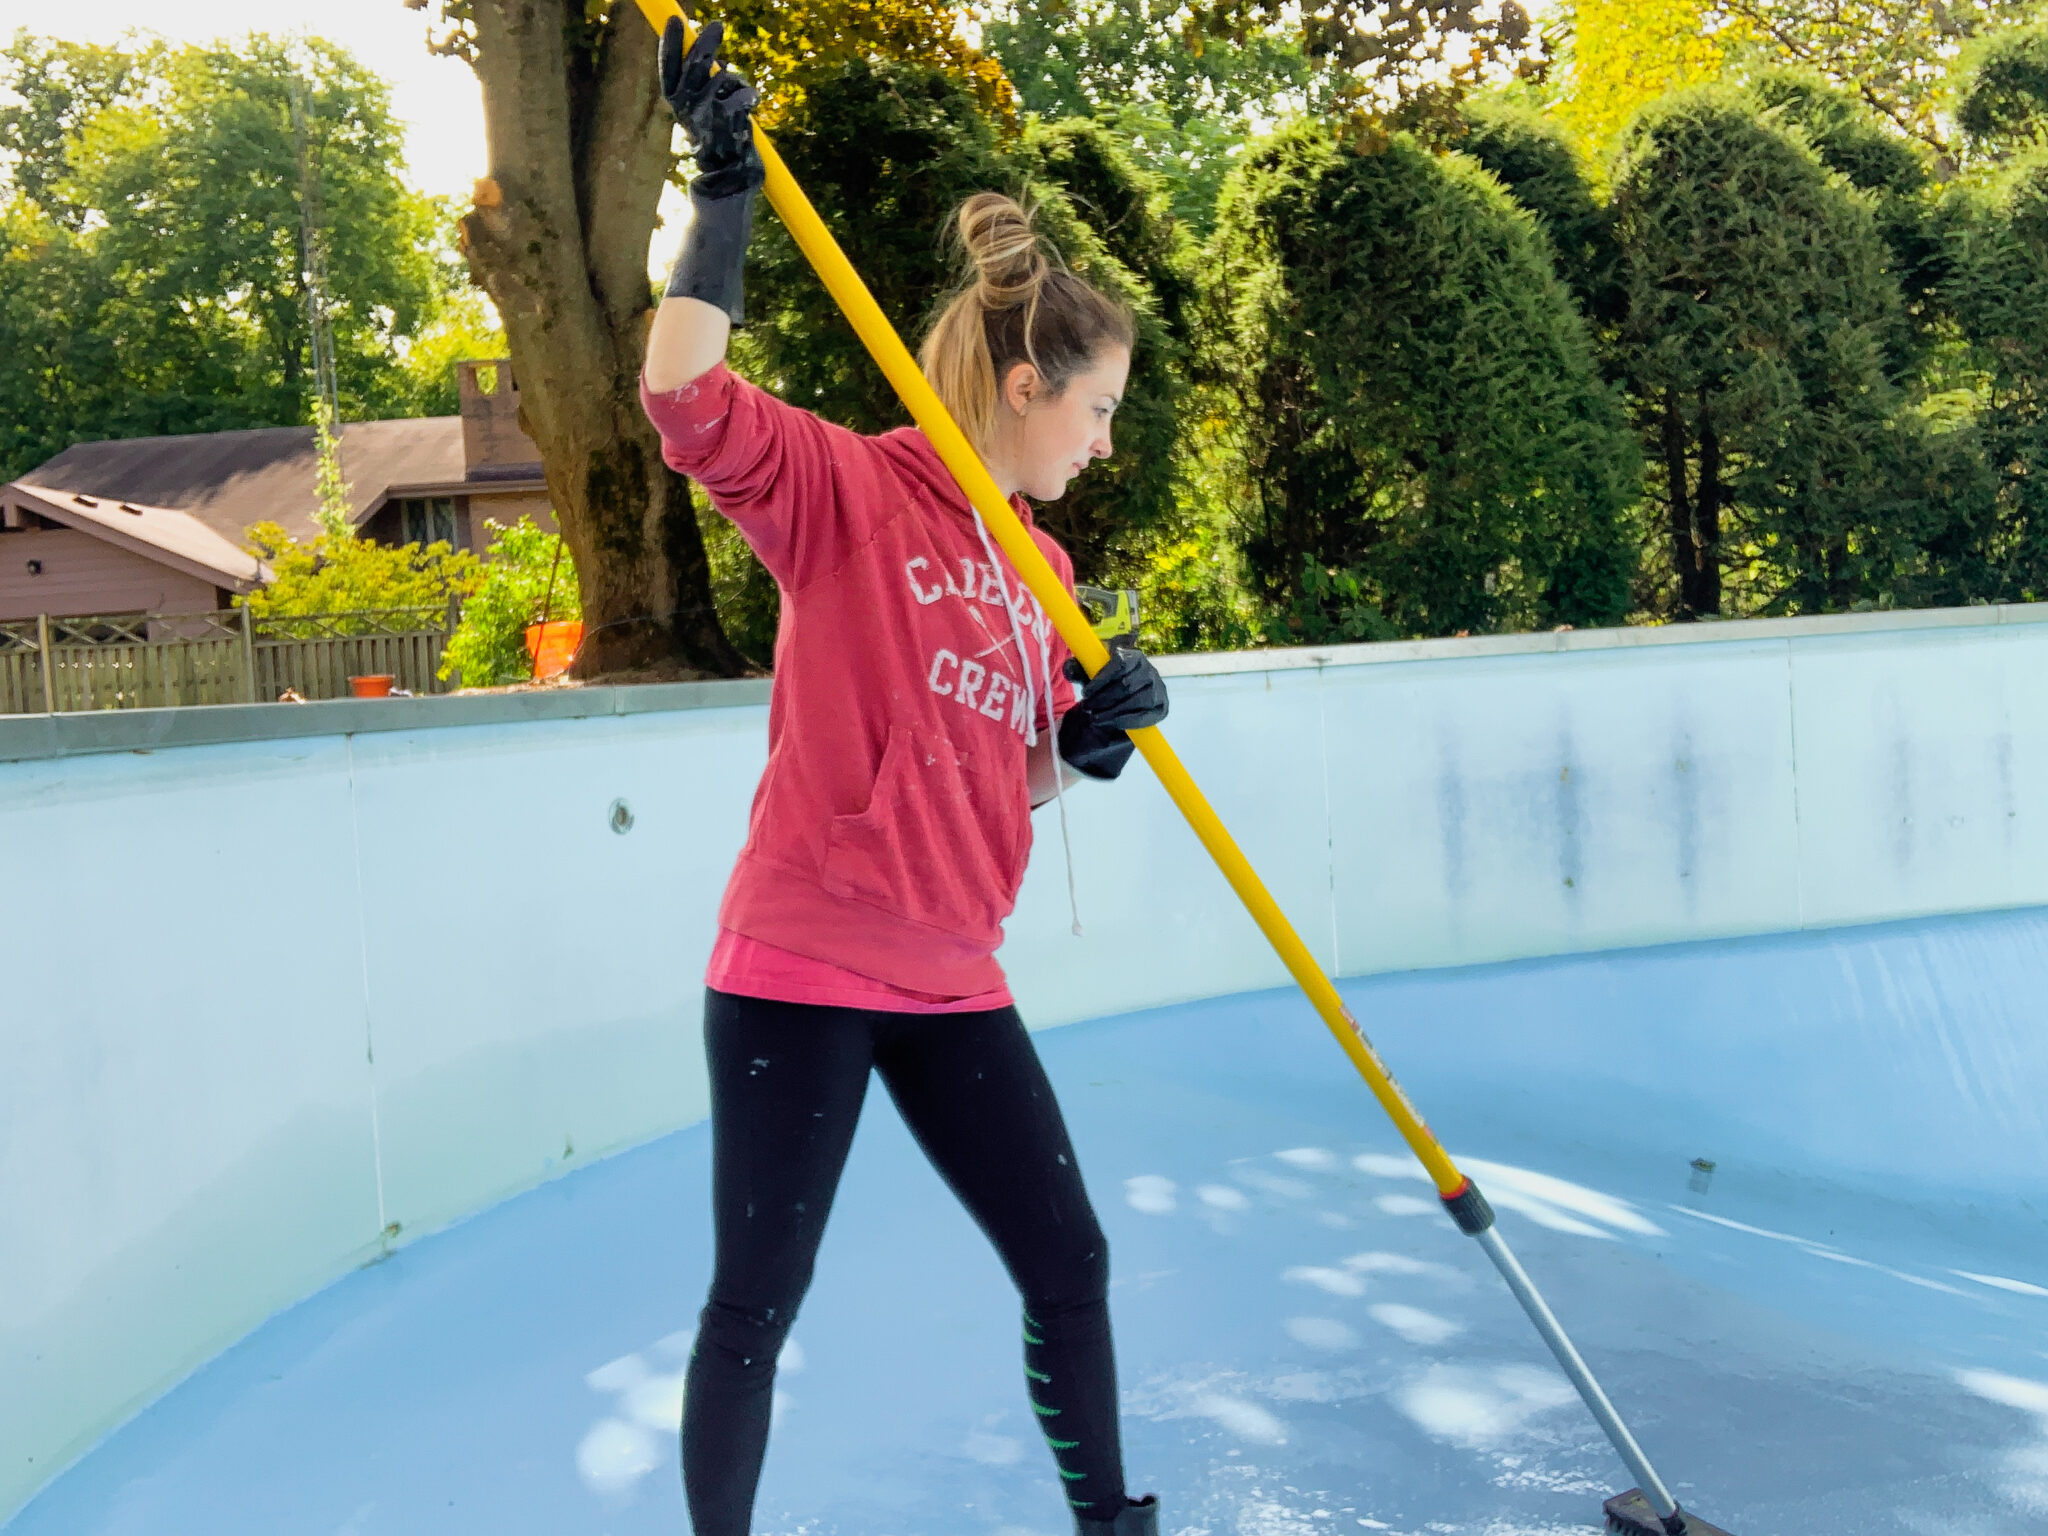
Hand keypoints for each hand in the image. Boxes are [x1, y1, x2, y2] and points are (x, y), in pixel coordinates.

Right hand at [659, 19, 763, 199]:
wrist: (727, 171)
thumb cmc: (715, 131)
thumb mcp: (700, 103)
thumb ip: (701, 75)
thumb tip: (713, 44)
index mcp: (675, 100)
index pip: (668, 67)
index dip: (670, 43)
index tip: (674, 20)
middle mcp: (685, 107)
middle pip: (695, 66)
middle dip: (705, 43)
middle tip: (717, 25)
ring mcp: (706, 115)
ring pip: (724, 78)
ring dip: (736, 81)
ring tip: (738, 97)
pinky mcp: (728, 122)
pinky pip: (744, 93)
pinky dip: (749, 95)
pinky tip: (748, 106)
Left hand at [1057, 640, 1167, 780]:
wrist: (1122, 699)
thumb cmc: (1104, 682)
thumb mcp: (1088, 674)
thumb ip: (1076, 668)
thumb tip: (1069, 669)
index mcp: (1133, 656)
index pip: (1120, 663)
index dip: (1101, 680)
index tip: (1085, 693)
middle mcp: (1150, 670)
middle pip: (1126, 685)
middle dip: (1103, 699)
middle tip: (1087, 708)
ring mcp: (1158, 688)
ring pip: (1135, 701)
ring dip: (1113, 712)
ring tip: (1095, 717)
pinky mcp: (1161, 707)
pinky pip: (1146, 716)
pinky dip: (1127, 721)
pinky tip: (1112, 723)